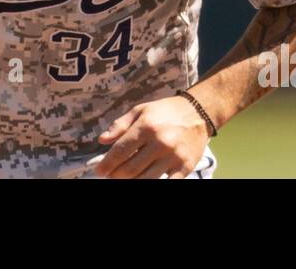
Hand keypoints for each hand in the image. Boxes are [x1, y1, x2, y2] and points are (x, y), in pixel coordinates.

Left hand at [95, 96, 210, 178]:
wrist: (198, 113)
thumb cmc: (165, 111)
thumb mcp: (140, 110)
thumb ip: (120, 125)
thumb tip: (102, 140)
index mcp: (146, 127)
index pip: (120, 151)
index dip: (106, 164)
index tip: (98, 171)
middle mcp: (160, 143)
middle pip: (130, 169)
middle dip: (116, 176)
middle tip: (110, 176)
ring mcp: (174, 157)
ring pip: (146, 179)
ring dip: (131, 182)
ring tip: (124, 179)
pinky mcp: (185, 167)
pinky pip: (167, 184)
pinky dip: (153, 185)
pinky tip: (144, 180)